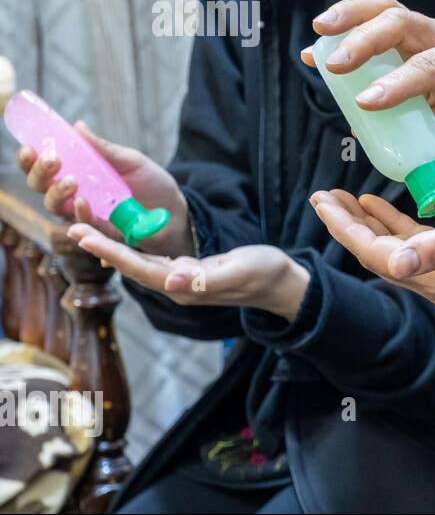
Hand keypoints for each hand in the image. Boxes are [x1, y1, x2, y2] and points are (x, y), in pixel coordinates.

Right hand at [17, 122, 192, 256]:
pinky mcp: (102, 233)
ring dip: (57, 193)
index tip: (31, 148)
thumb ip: (103, 149)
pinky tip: (83, 203)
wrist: (177, 210)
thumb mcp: (130, 161)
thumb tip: (77, 126)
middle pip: (42, 188)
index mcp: (79, 174)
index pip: (44, 168)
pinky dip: (81, 215)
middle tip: (52, 160)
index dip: (31, 160)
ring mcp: (87, 215)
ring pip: (57, 208)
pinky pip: (85, 227)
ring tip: (70, 181)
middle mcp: (76, 195)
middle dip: (41, 174)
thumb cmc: (152, 184)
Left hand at [68, 226, 309, 320]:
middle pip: (132, 266)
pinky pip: (151, 260)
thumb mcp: (239, 271)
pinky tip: (119, 237)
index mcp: (186, 286)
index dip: (112, 252)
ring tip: (85, 230)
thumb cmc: (265, 274)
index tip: (84, 235)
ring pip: (138, 263)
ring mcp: (181, 281)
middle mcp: (177, 286)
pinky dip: (131, 247)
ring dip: (111, 247)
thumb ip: (205, 279)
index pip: (140, 268)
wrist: (282, 284)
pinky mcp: (187, 273)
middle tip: (71, 227)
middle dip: (102, 247)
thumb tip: (170, 281)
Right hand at [301, 0, 434, 197]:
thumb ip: (418, 129)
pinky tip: (317, 44)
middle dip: (365, 40)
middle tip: (334, 65)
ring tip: (320, 30)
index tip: (364, 102)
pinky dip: (345, 27)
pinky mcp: (403, 31)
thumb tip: (365, 129)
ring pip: (386, 8)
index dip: (396, 83)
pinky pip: (373, 18)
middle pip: (402, 22)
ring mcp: (424, 28)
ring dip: (349, 16)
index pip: (429, 66)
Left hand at [310, 190, 434, 304]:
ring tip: (344, 197)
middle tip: (323, 195)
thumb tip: (398, 261)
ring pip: (392, 248)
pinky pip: (413, 245)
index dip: (345, 228)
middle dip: (347, 224)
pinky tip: (382, 204)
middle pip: (376, 253)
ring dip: (367, 223)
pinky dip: (393, 224)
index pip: (375, 253)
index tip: (322, 200)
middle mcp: (434, 282)